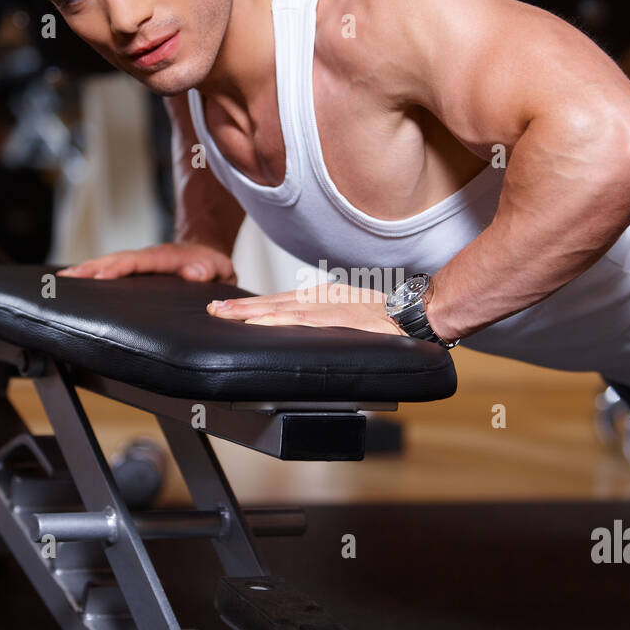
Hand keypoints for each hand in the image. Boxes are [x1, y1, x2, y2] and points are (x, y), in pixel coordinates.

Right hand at [58, 242, 237, 282]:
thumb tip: (195, 272)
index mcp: (168, 258)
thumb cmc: (214, 267)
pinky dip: (93, 273)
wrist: (208, 254)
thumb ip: (211, 270)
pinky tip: (75, 282)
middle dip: (92, 268)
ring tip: (62, 281)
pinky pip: (113, 268)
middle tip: (67, 279)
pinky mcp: (136, 268)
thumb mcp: (221, 269)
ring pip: (111, 263)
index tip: (100, 277)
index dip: (119, 269)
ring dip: (87, 270)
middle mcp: (150, 256)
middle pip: (117, 260)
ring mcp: (141, 261)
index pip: (140, 262)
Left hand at [207, 281, 406, 335]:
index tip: (227, 308)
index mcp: (323, 298)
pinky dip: (279, 322)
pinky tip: (259, 324)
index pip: (280, 301)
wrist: (415, 313)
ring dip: (252, 312)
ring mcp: (329, 307)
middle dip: (242, 307)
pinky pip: (302, 320)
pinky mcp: (339, 319)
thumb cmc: (388, 317)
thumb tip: (312, 331)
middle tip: (214, 310)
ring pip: (282, 309)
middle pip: (274, 302)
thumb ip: (330, 321)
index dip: (252, 305)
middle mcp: (322, 298)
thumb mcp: (352, 314)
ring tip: (226, 315)